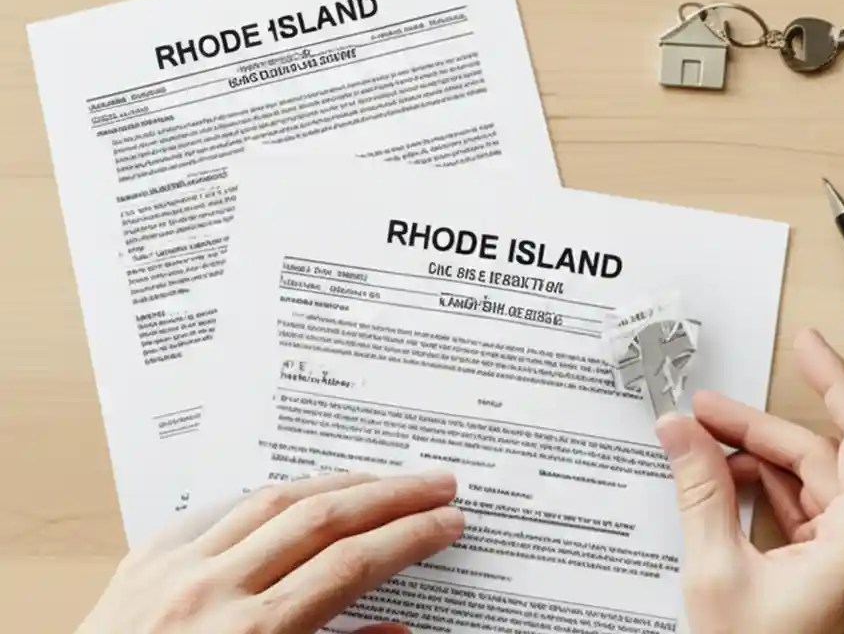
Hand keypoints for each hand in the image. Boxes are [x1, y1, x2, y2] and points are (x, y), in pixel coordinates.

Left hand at [77, 472, 463, 633]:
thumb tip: (398, 630)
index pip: (353, 566)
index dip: (410, 537)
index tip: (448, 521)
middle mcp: (214, 592)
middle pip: (324, 519)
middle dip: (390, 496)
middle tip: (437, 483)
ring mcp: (174, 569)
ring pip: (273, 499)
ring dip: (338, 483)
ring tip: (383, 478)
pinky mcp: (143, 561)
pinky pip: (214, 510)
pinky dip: (265, 496)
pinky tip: (297, 491)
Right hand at [657, 328, 843, 633]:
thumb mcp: (717, 573)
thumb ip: (699, 489)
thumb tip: (680, 434)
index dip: (835, 378)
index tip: (809, 345)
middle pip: (829, 459)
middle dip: (761, 432)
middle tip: (706, 412)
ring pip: (820, 484)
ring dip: (763, 462)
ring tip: (706, 448)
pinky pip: (818, 513)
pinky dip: (775, 495)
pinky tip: (730, 482)